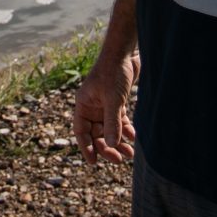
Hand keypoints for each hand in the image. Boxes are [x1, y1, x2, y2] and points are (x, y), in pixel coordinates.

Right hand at [73, 48, 138, 163]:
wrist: (126, 53)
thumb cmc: (114, 72)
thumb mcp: (113, 99)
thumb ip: (113, 123)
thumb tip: (112, 146)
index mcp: (83, 104)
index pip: (81, 131)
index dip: (86, 148)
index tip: (93, 163)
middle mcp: (92, 106)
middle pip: (97, 133)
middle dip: (107, 147)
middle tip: (119, 159)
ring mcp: (104, 104)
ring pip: (110, 129)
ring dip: (119, 141)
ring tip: (130, 153)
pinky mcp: (117, 101)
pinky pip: (120, 121)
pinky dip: (126, 129)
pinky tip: (134, 137)